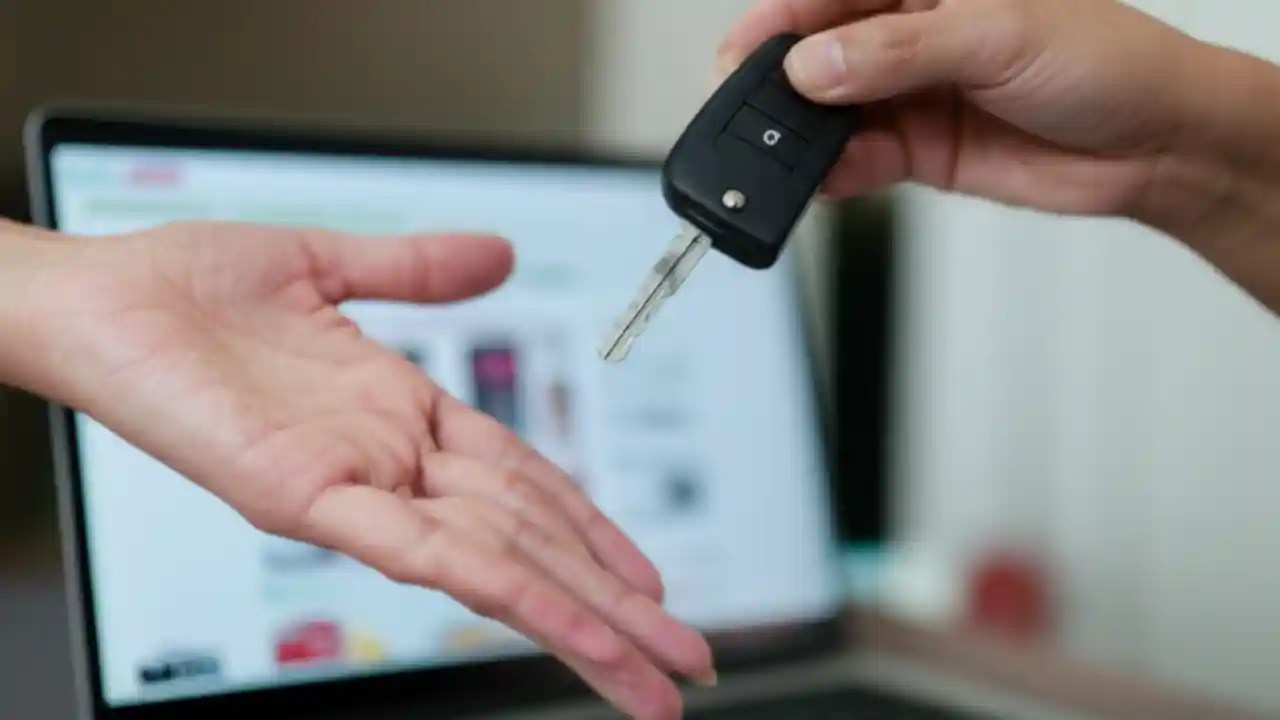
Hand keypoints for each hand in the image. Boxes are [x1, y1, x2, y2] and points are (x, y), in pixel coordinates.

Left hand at [12, 221, 711, 719]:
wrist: (97, 297)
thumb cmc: (189, 287)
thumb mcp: (331, 264)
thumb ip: (420, 269)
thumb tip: (499, 254)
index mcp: (402, 416)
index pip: (526, 488)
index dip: (596, 534)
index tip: (651, 580)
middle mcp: (392, 465)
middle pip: (531, 544)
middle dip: (616, 606)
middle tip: (687, 663)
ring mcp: (357, 491)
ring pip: (495, 567)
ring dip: (582, 625)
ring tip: (653, 680)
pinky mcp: (311, 499)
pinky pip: (424, 553)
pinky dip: (504, 592)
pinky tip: (565, 630)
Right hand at [718, 0, 1205, 216]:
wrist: (1156, 146)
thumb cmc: (1106, 60)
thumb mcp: (1000, 34)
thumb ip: (900, 50)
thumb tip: (815, 66)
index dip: (778, 20)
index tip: (742, 54)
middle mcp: (907, 35)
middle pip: (814, 54)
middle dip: (776, 85)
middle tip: (746, 115)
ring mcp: (907, 94)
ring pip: (828, 113)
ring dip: (800, 138)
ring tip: (780, 157)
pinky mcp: (916, 152)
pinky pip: (855, 162)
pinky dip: (833, 175)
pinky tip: (824, 180)